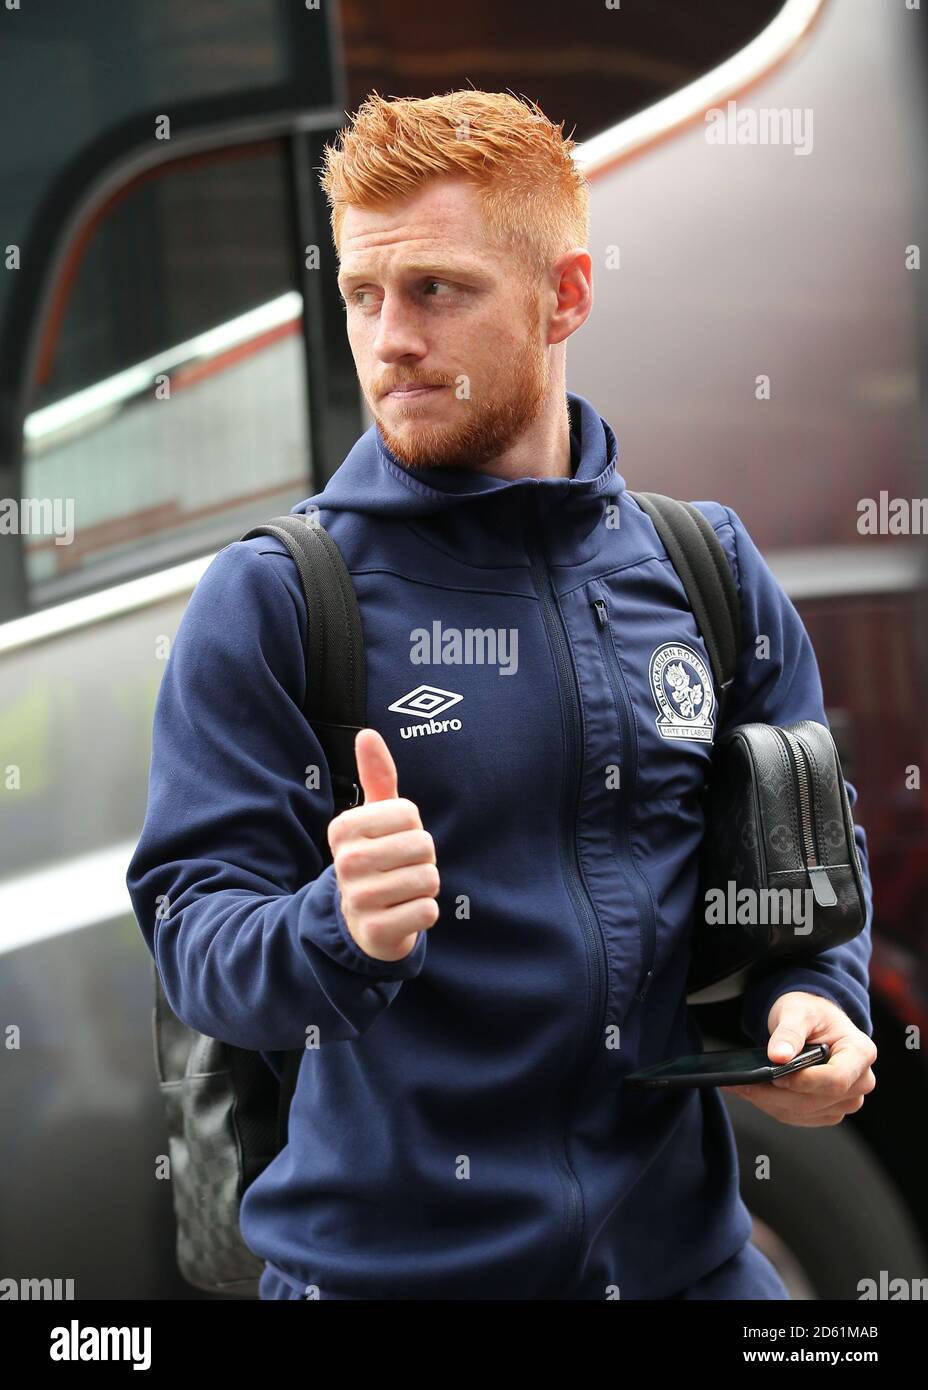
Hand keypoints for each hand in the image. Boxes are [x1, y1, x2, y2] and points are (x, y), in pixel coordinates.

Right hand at [327, 727, 439, 961]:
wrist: (362, 921)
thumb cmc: (376, 858)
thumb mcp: (374, 818)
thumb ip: (375, 776)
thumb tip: (367, 733)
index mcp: (343, 828)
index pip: (409, 814)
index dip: (412, 828)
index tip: (392, 841)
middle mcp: (346, 862)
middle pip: (423, 846)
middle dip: (423, 858)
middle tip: (400, 868)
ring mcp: (359, 899)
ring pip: (429, 879)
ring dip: (425, 886)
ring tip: (402, 889)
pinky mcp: (377, 930)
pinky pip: (428, 911)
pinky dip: (424, 912)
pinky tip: (403, 912)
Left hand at [719, 991, 876, 1126]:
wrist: (813, 1021)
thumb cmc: (810, 1012)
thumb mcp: (797, 1012)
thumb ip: (789, 1033)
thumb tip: (778, 1057)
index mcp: (861, 1052)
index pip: (836, 1079)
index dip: (805, 1081)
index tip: (776, 1075)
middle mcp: (861, 1080)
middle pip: (818, 1101)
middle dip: (777, 1095)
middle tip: (743, 1083)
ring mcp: (847, 1099)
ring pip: (805, 1112)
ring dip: (770, 1102)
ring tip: (741, 1086)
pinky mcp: (829, 1110)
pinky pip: (799, 1116)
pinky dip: (773, 1106)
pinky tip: (753, 1092)